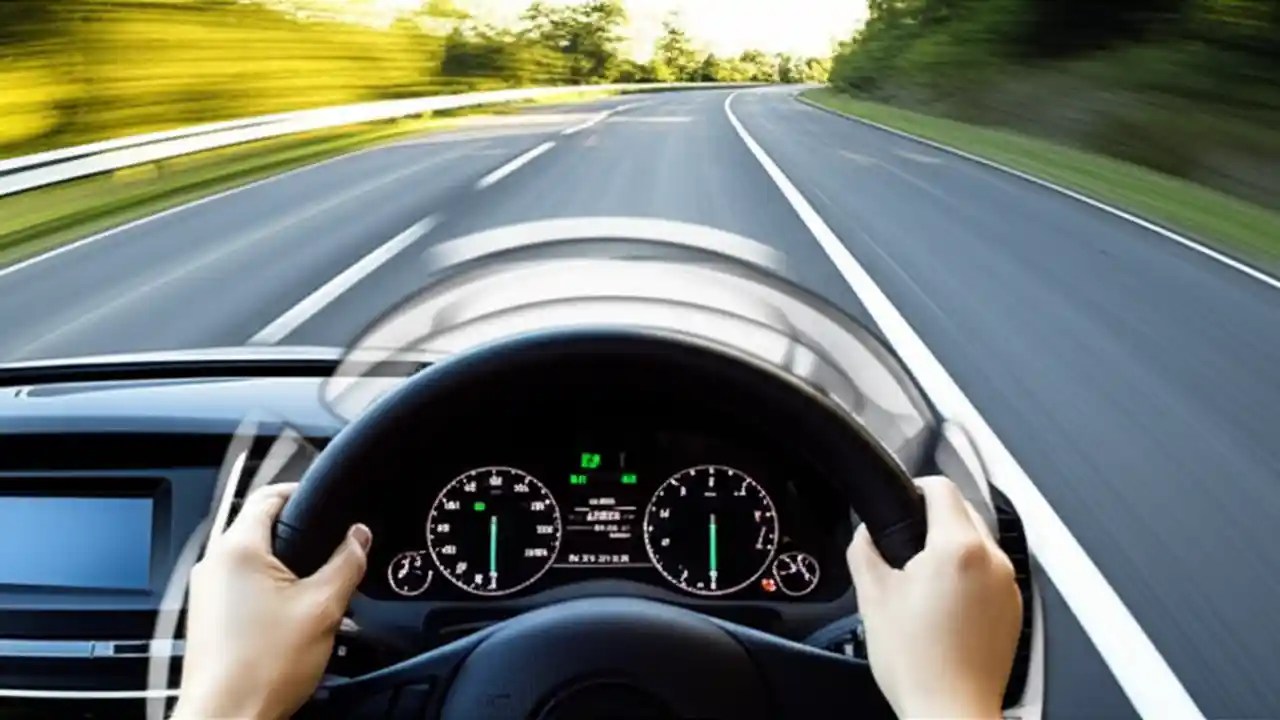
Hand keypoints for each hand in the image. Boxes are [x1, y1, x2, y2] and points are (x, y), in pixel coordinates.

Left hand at [172, 483, 370, 719]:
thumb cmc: (262, 669)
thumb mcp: (323, 607)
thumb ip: (346, 563)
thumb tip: (359, 537)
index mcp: (236, 550)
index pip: (269, 495)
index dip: (303, 492)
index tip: (328, 501)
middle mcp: (213, 566)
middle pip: (261, 528)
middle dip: (300, 536)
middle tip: (332, 552)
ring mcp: (206, 593)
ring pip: (253, 562)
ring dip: (285, 568)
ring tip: (316, 594)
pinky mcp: (208, 619)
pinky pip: (242, 589)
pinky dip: (269, 593)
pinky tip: (292, 620)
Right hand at [848, 476, 1020, 719]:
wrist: (949, 712)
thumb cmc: (918, 663)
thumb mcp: (873, 596)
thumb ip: (865, 549)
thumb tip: (866, 534)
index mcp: (958, 548)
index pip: (941, 488)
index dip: (914, 488)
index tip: (900, 502)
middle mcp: (993, 561)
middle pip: (963, 513)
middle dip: (932, 522)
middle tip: (903, 549)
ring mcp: (1008, 586)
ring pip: (978, 545)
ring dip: (952, 550)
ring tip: (922, 583)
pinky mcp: (1013, 610)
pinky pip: (990, 575)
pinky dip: (968, 578)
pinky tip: (943, 607)